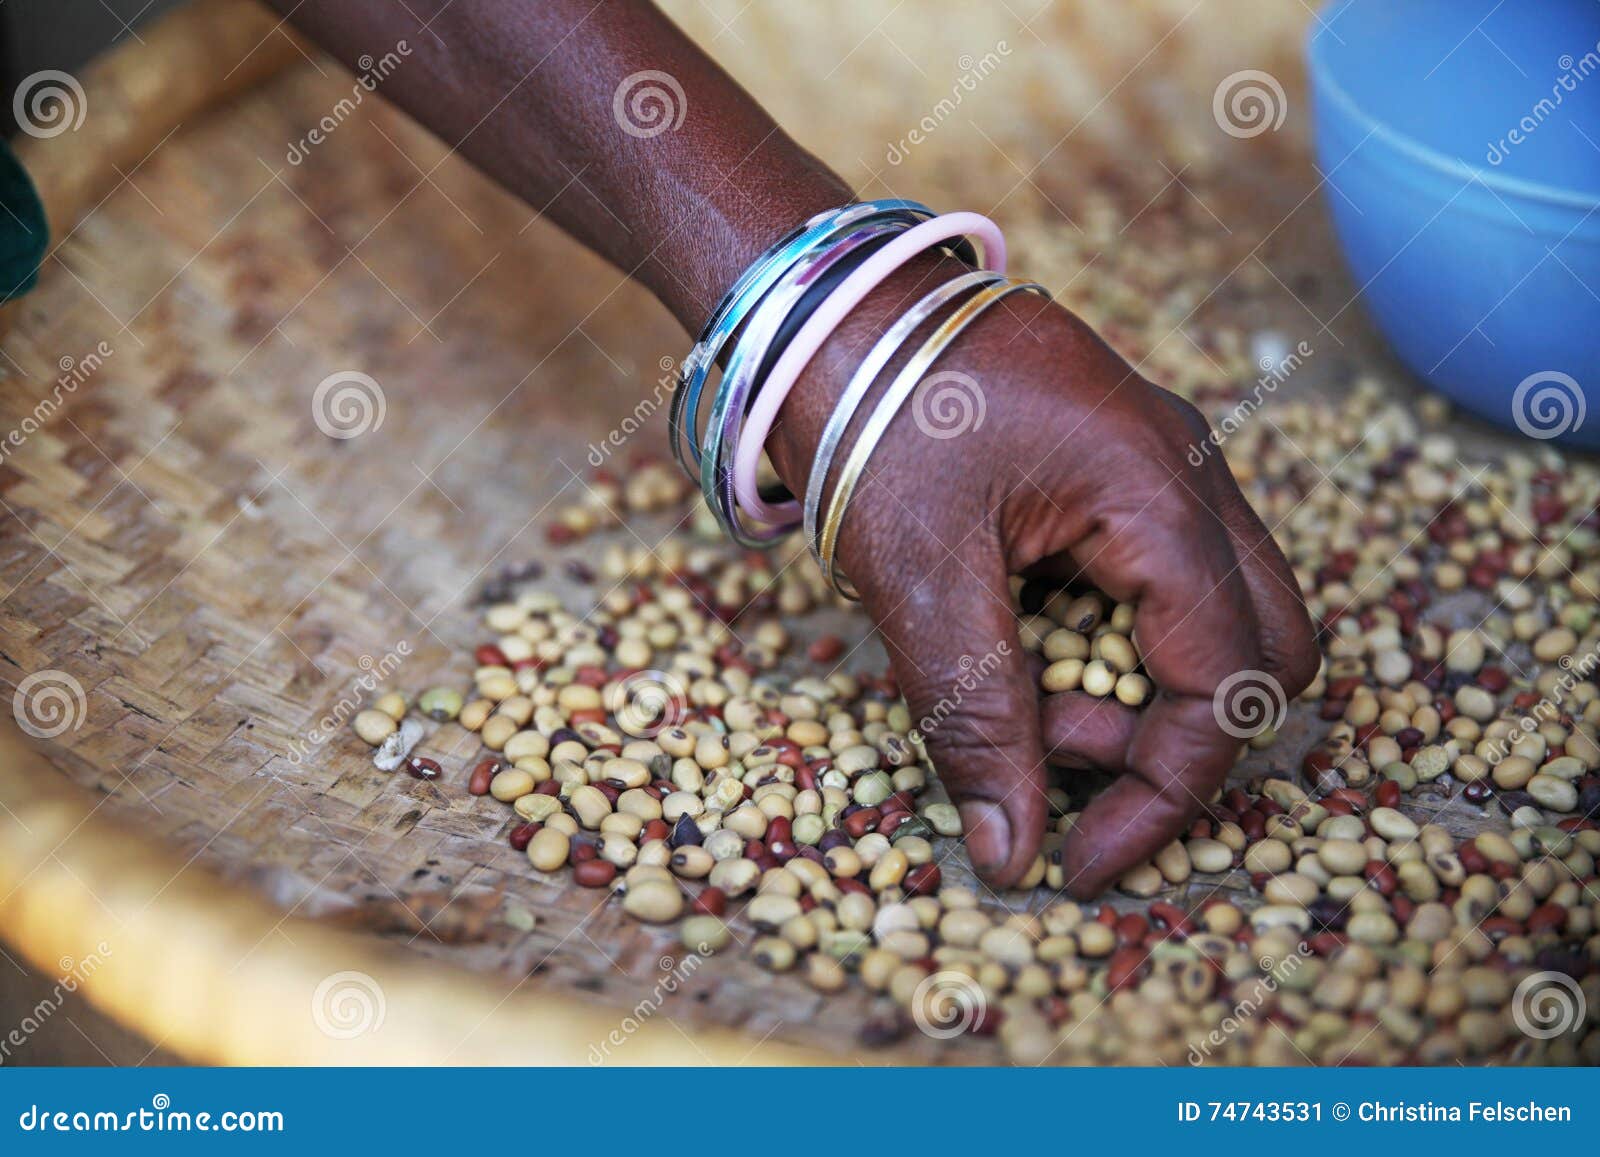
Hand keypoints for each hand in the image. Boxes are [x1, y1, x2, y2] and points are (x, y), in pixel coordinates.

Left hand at [768, 256, 1318, 896]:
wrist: (828, 307)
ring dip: (1136, 689)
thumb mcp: (917, 577)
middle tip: (1052, 746)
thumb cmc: (869, 415)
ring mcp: (1162, 466)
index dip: (1164, 793)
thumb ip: (975, 716)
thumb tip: (1012, 853)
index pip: (1226, 683)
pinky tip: (1019, 633)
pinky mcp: (1120, 473)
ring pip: (1216, 619)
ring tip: (1018, 684)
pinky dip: (1110, 640)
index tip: (1080, 861)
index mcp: (1158, 493)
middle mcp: (1188, 475)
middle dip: (1173, 736)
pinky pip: (1159, 583)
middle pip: (1263, 650)